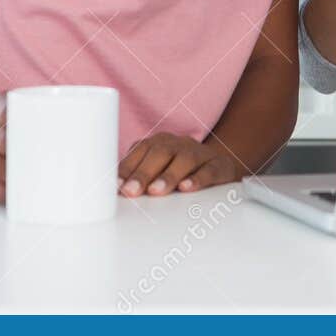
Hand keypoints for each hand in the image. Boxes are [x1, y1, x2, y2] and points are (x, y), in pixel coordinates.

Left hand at [118, 133, 241, 196]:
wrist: (220, 168)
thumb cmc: (181, 173)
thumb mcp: (159, 171)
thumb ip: (139, 178)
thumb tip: (115, 193)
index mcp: (161, 143)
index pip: (141, 150)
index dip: (127, 167)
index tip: (116, 186)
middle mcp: (180, 144)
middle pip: (160, 152)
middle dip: (143, 172)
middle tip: (131, 191)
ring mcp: (201, 153)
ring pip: (185, 159)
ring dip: (168, 175)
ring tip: (155, 191)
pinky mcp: (220, 165)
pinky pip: (209, 170)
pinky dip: (198, 178)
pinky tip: (187, 188)